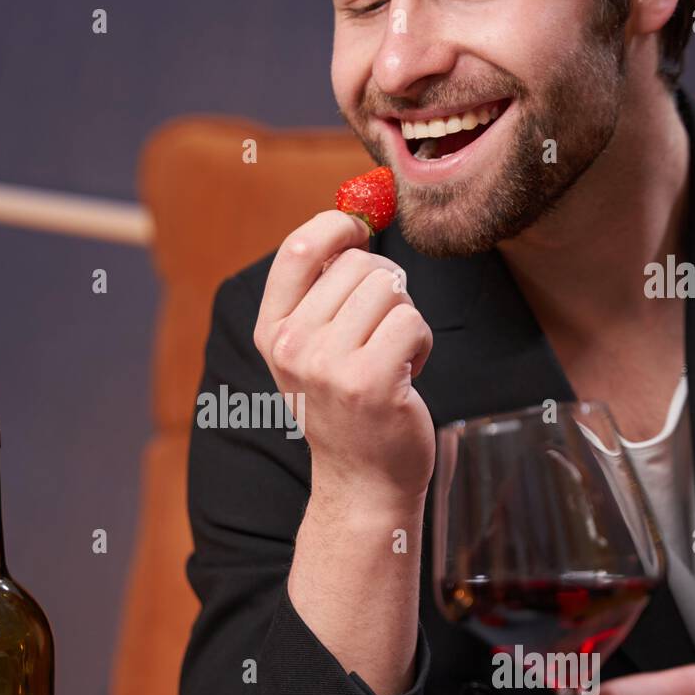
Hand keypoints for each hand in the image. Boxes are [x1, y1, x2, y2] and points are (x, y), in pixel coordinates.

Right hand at [254, 210, 434, 504]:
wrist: (363, 482)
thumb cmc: (348, 406)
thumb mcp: (314, 349)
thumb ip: (322, 289)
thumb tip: (356, 213)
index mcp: (272, 331)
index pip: (300, 248)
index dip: (338, 225)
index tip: (361, 230)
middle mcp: (292, 346)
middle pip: (359, 263)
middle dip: (385, 290)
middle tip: (378, 336)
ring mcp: (328, 365)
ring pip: (391, 290)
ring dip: (405, 320)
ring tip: (390, 359)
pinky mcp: (370, 381)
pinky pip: (413, 321)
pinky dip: (421, 345)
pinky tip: (405, 377)